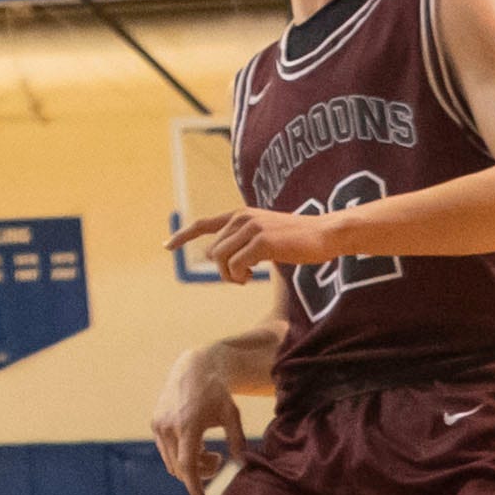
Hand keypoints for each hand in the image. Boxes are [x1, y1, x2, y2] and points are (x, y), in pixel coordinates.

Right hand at [152, 339, 251, 494]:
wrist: (193, 368)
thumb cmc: (217, 393)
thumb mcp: (232, 415)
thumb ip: (237, 440)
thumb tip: (242, 464)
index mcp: (188, 425)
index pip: (187, 465)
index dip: (194, 486)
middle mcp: (168, 427)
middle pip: (179, 467)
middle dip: (199, 473)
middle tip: (218, 460)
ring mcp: (158, 425)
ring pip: (170, 462)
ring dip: (189, 465)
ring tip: (209, 452)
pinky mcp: (155, 423)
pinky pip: (165, 451)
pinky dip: (180, 455)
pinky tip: (197, 444)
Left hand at [175, 205, 335, 285]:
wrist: (327, 233)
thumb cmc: (299, 239)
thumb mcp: (266, 235)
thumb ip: (244, 242)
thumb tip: (221, 259)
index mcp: (241, 216)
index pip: (204, 224)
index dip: (183, 235)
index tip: (167, 246)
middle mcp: (243, 218)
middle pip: (213, 252)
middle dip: (223, 270)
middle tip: (242, 278)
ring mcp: (252, 228)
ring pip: (221, 259)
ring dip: (230, 275)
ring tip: (246, 278)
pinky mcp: (263, 242)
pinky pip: (236, 265)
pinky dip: (239, 276)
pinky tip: (252, 277)